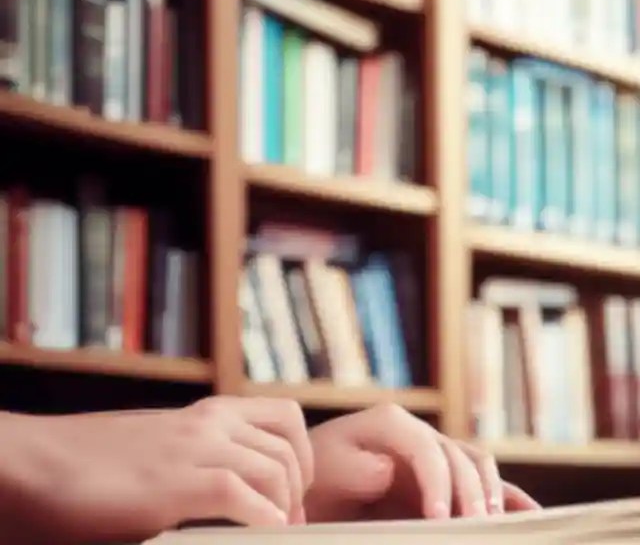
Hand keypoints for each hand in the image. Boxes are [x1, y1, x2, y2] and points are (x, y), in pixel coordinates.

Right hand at [0, 396, 313, 543]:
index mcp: (206, 413)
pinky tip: (264, 533)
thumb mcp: (159, 448)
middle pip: (288, 447)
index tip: (297, 490)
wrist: (32, 461)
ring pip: (274, 469)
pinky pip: (240, 495)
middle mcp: (208, 423)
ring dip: (285, 506)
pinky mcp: (175, 482)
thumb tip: (229, 485)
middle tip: (293, 521)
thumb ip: (196, 456)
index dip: (302, 454)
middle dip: (300, 488)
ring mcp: (193, 449)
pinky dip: (262, 517)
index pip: (285, 417)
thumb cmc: (87, 463)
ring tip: (279, 531)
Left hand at [304, 403, 538, 522]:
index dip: (439, 483)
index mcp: (391, 424)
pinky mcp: (445, 479)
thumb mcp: (321, 471)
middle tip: (473, 528)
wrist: (305, 491)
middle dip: (471, 495)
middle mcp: (420, 433)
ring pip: (479, 467)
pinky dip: (507, 497)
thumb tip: (389, 469)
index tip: (437, 518)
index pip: (429, 450)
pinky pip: (482, 483)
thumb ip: (353, 467)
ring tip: (491, 525)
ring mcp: (437, 453)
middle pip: (461, 459)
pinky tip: (530, 515)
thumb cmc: (310, 483)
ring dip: (490, 496)